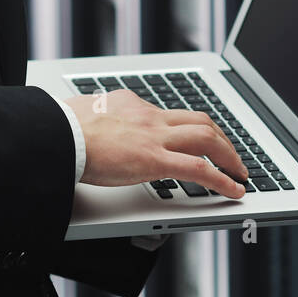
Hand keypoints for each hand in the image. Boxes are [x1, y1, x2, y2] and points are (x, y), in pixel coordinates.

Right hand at [64, 89, 248, 199]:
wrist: (57, 133)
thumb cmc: (62, 128)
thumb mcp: (84, 114)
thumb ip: (97, 120)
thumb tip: (86, 121)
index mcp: (132, 105)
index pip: (171, 113)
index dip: (189, 127)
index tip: (196, 137)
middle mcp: (149, 116)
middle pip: (200, 121)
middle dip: (221, 138)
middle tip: (231, 154)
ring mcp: (155, 136)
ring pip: (207, 139)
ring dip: (229, 156)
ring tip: (240, 172)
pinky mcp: (154, 160)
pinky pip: (199, 169)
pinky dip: (222, 180)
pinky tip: (234, 191)